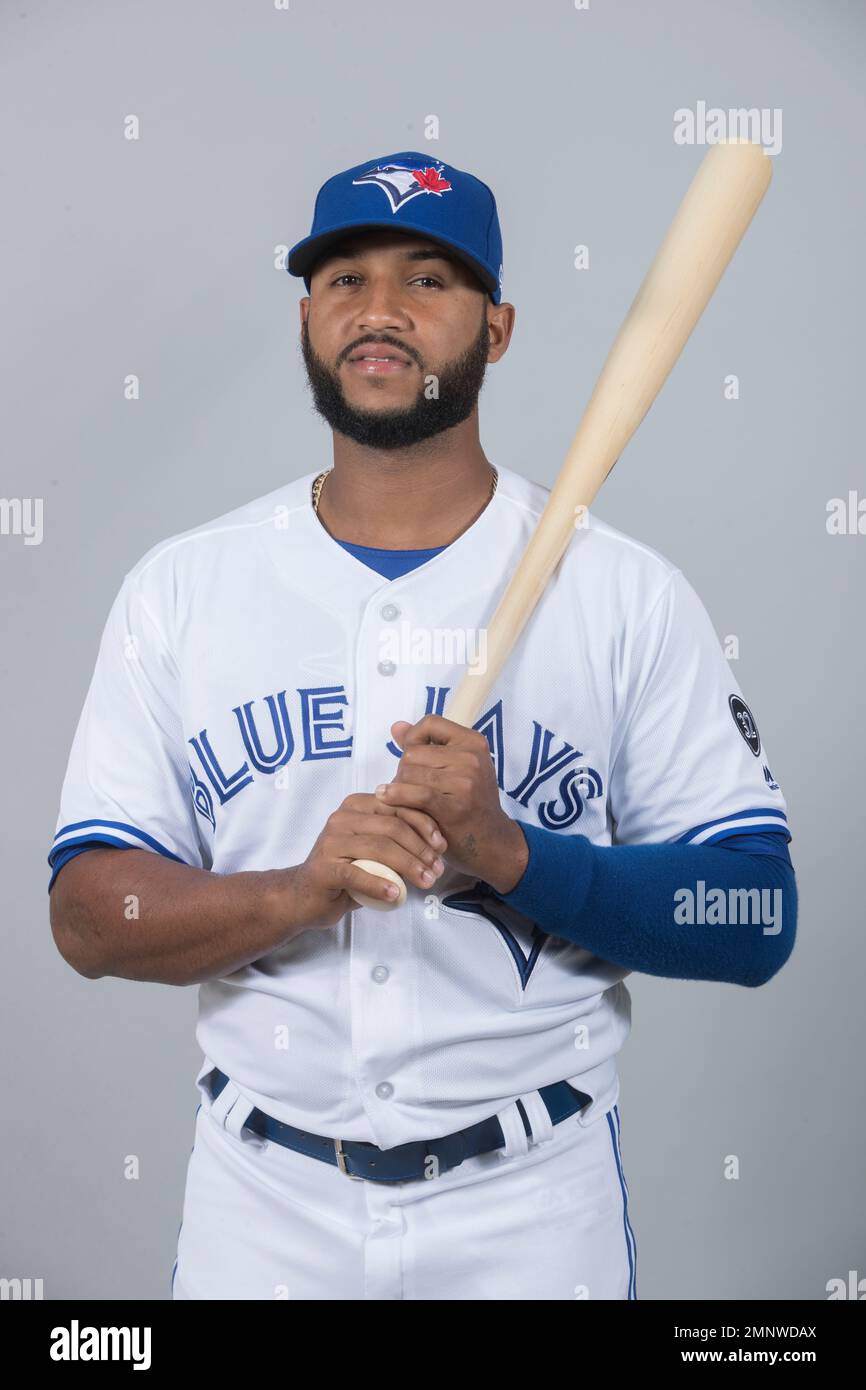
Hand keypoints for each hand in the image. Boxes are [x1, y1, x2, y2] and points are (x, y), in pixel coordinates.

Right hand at [291, 791, 447, 926]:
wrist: (302, 897)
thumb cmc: (345, 873)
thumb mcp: (373, 850)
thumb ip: (397, 840)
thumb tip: (438, 847)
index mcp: (356, 805)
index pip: (398, 806)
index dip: (425, 825)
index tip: (442, 846)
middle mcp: (342, 817)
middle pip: (392, 826)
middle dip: (421, 848)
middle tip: (438, 870)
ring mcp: (331, 841)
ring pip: (380, 847)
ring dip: (409, 866)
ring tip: (426, 882)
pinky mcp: (324, 868)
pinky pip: (357, 873)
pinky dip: (380, 884)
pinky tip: (396, 894)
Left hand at [377, 716, 529, 894]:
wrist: (492, 842)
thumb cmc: (471, 803)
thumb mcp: (457, 768)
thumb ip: (425, 745)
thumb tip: (396, 727)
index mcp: (473, 742)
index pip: (430, 723)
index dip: (413, 737)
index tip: (410, 755)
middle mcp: (471, 758)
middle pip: (413, 752)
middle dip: (403, 769)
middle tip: (409, 787)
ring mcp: (465, 782)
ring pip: (408, 772)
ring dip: (399, 786)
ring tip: (406, 799)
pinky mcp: (454, 807)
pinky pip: (415, 793)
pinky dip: (396, 795)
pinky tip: (384, 797)